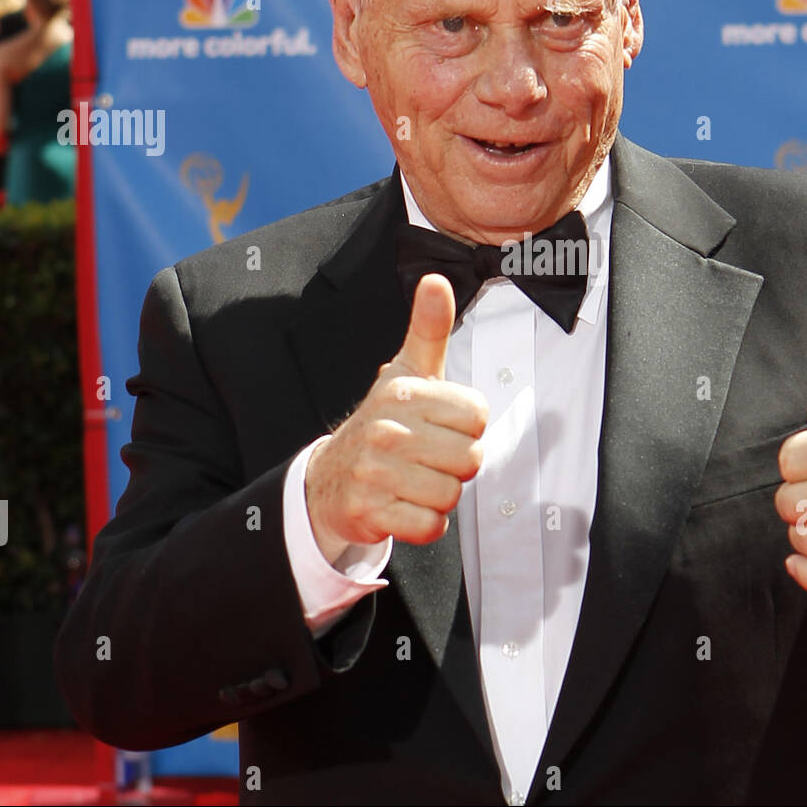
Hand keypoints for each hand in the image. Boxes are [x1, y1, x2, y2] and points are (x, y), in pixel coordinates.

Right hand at [304, 273, 487, 554]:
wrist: (329, 481)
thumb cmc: (382, 424)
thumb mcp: (405, 373)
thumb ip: (428, 329)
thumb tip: (436, 281)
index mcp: (403, 393)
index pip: (477, 416)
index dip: (467, 427)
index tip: (442, 427)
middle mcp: (386, 429)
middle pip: (470, 458)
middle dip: (455, 465)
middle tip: (428, 459)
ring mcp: (375, 472)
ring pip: (451, 494)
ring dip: (440, 496)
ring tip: (415, 481)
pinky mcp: (369, 512)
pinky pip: (429, 526)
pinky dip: (424, 523)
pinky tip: (404, 506)